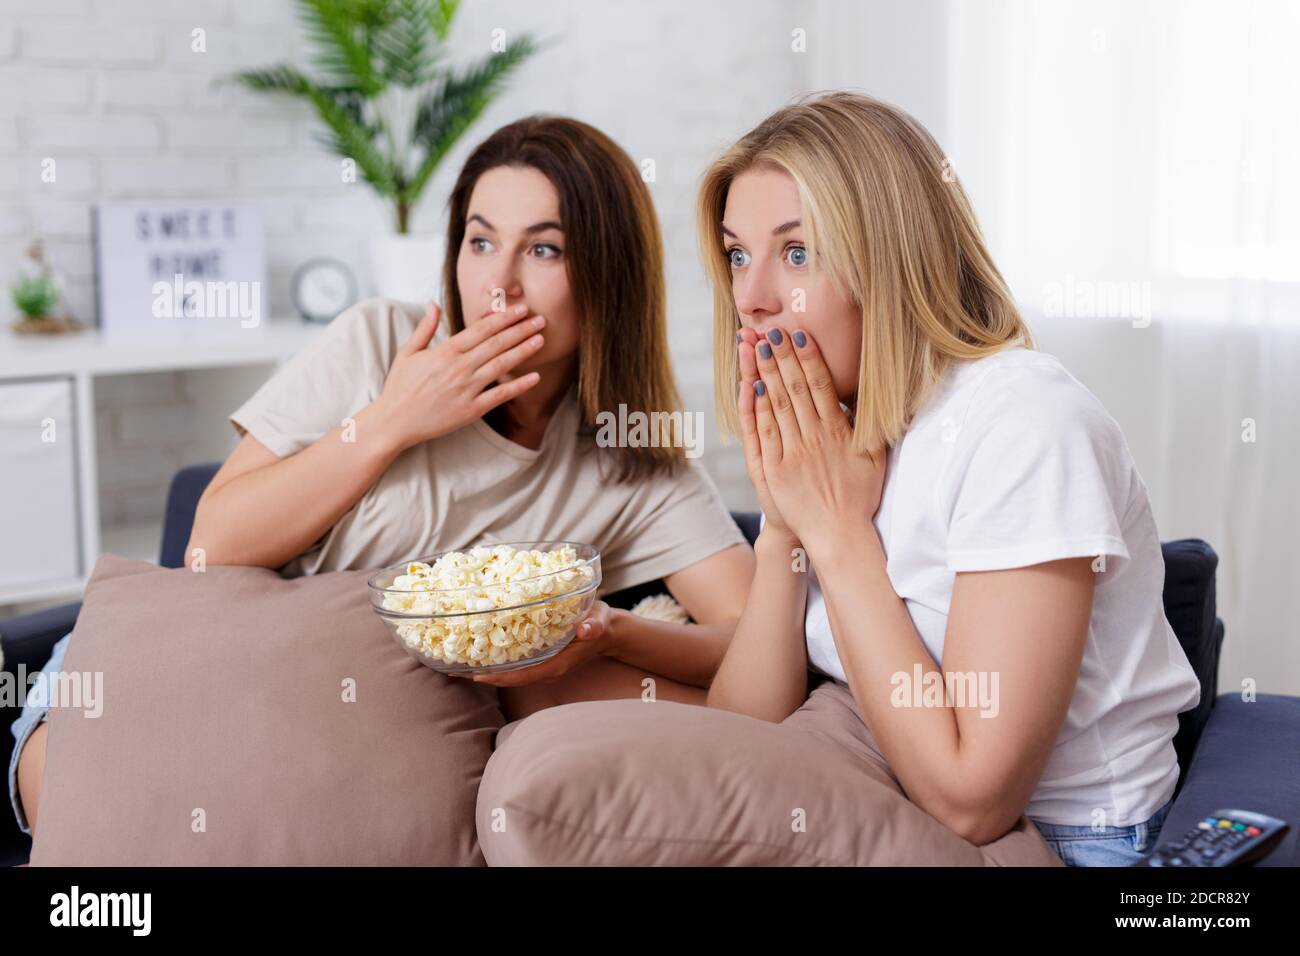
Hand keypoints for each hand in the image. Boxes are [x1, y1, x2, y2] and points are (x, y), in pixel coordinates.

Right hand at [372, 302, 546, 451]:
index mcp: (444, 351)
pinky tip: (536, 377)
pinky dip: (519, 386)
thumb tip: (433, 304)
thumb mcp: (407, 352)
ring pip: (501, 365)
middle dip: (520, 330)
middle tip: (541, 320)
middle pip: (496, 344)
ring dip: (523, 351)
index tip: (520, 310)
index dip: (503, 318)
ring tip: (541, 340)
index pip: (480, 329)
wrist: (394, 422)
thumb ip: (425, 328)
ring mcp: (466, 389)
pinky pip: (499, 396)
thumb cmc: (400, 387)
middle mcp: (458, 368)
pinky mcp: (470, 410)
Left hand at [460, 601, 618, 687]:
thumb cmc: (600, 624)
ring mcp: (541, 665)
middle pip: (509, 678)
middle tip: (453, 669)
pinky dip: (495, 659)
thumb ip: (594, 627)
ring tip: (456, 662)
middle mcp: (545, 668)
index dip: (500, 677)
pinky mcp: (538, 657)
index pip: (523, 676)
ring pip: (509, 672)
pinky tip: (477, 650)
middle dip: (483, 675)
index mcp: (556, 664)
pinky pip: (513, 663)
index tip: (477, 674)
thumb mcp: (599, 622)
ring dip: (485, 668)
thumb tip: (585, 629)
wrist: (605, 630)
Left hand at [743, 326, 886, 556]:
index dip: (809, 358)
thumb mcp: (874, 458)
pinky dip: (755, 408)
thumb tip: (866, 398)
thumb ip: (868, 426)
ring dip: (765, 373)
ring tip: (755, 347)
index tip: (799, 335)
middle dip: (781, 357)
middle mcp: (815, 438)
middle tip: (770, 330)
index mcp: (838, 432)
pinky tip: (750, 386)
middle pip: (795, 388)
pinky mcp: (774, 469)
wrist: (838, 535)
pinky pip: (763, 432)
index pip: (821, 386)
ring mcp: (792, 453)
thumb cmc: (859, 496)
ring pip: (777, 404)